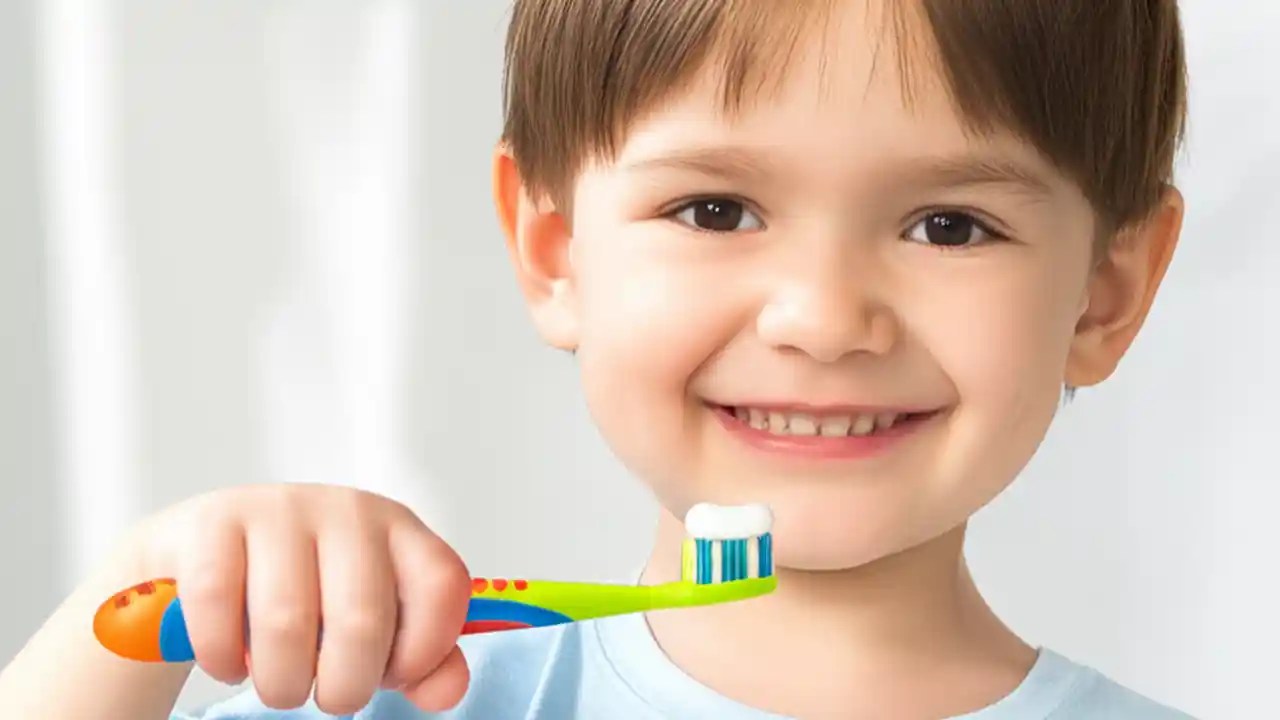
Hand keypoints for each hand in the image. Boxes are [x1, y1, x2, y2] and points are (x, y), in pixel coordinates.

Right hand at [146, 483, 471, 713]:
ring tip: (280, 685)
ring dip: (282, 683)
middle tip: (331, 697)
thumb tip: (447, 692)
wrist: (205, 556)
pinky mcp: (213, 522)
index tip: (394, 675)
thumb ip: (422, 660)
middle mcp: (346, 509)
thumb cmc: (307, 595)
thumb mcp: (374, 624)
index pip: (441, 585)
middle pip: (362, 618)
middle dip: (346, 685)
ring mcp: (279, 509)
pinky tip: (229, 664)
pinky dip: (222, 657)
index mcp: (399, 528)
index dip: (424, 649)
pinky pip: (217, 607)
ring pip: (286, 622)